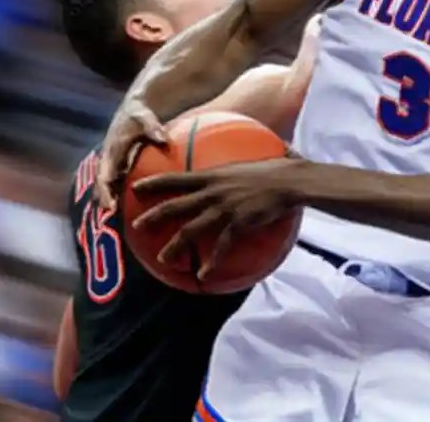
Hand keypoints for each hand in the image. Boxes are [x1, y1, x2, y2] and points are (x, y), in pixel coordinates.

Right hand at [96, 96, 168, 209]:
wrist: (133, 110)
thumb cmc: (140, 114)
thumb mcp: (145, 117)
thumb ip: (153, 128)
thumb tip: (164, 140)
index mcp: (111, 150)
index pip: (104, 175)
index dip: (105, 192)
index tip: (110, 206)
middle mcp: (108, 159)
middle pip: (101, 185)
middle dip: (103, 202)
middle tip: (111, 219)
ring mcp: (111, 163)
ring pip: (106, 187)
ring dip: (109, 202)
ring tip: (117, 223)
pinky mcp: (118, 165)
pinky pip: (115, 184)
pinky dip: (117, 196)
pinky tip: (129, 213)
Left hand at [130, 158, 298, 278]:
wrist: (293, 181)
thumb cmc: (280, 169)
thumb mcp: (256, 160)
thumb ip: (245, 162)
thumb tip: (255, 153)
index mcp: (215, 175)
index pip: (177, 178)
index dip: (155, 183)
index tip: (136, 188)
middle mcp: (214, 192)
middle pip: (176, 206)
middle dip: (154, 216)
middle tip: (137, 226)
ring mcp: (225, 209)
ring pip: (191, 229)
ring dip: (174, 245)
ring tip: (163, 258)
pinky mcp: (238, 224)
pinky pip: (220, 247)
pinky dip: (211, 263)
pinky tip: (203, 276)